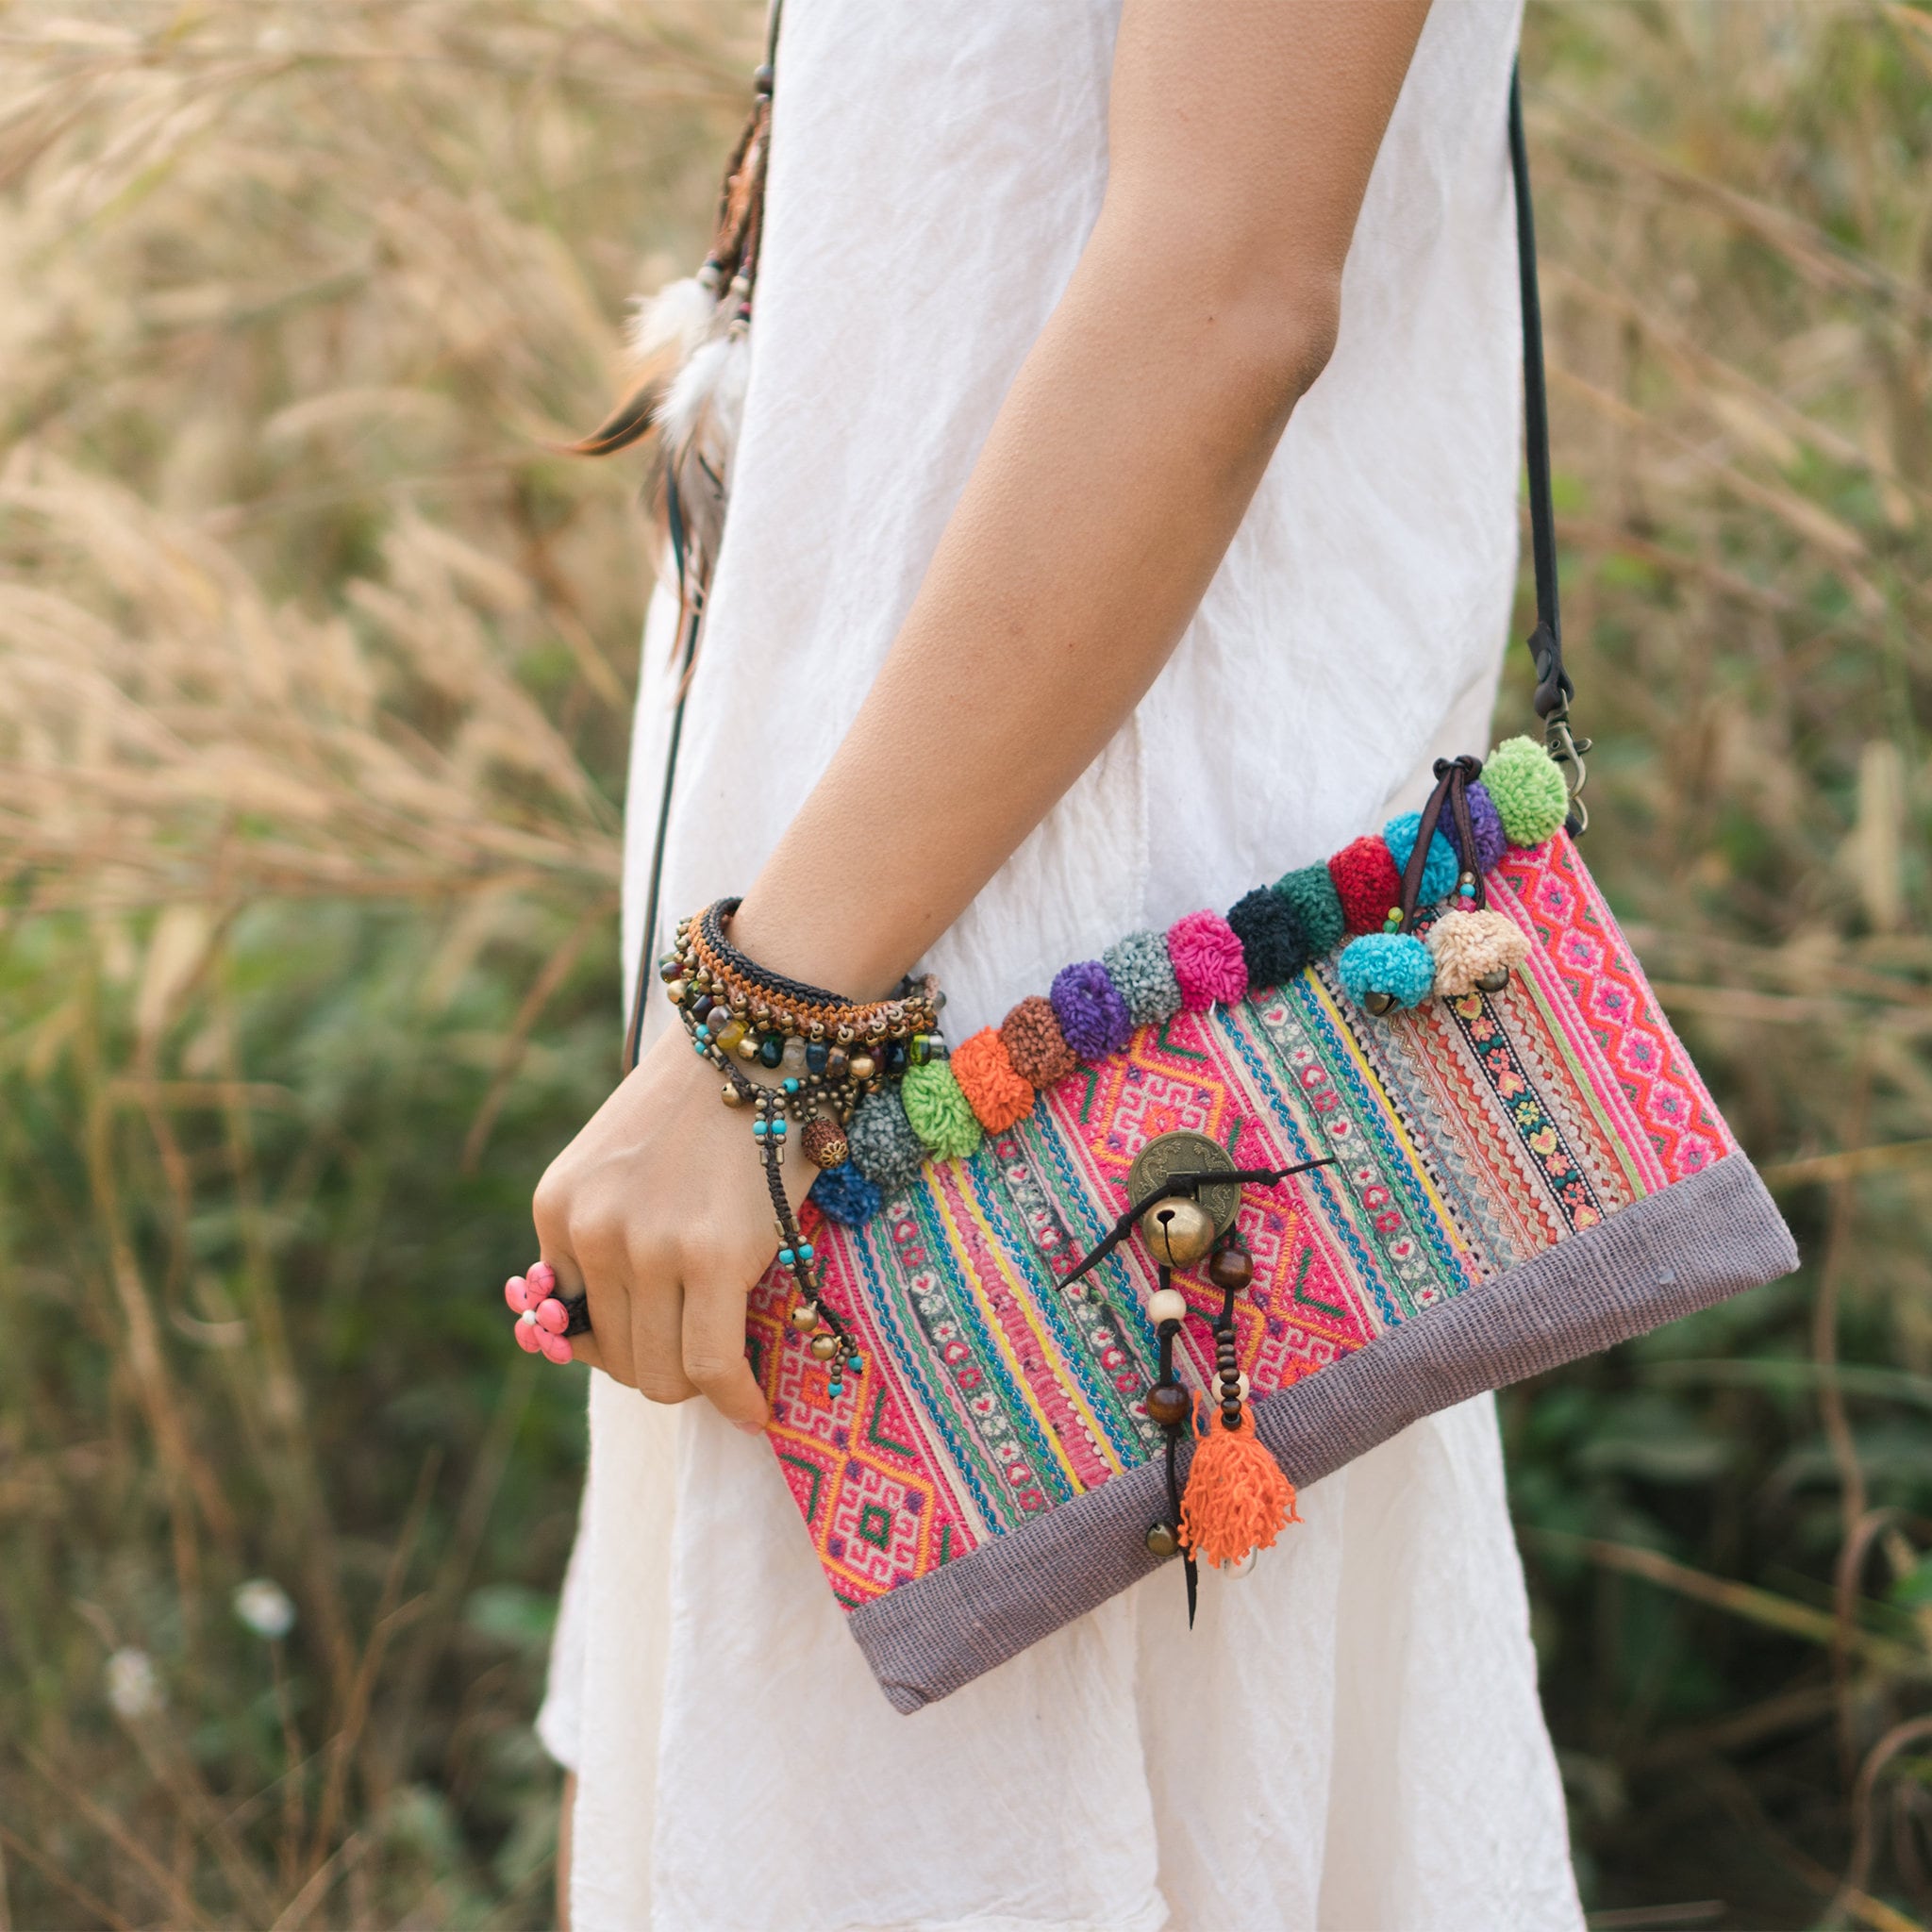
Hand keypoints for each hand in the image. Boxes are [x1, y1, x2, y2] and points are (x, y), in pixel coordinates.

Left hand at [530, 1022, 811, 1428]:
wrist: (758, 1035)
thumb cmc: (704, 1099)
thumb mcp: (623, 1164)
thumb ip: (606, 1236)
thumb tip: (602, 1338)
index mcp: (556, 1208)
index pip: (571, 1323)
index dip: (622, 1340)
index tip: (664, 1342)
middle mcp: (590, 1233)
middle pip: (619, 1358)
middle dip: (663, 1367)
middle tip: (709, 1358)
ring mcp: (648, 1248)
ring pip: (663, 1372)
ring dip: (699, 1385)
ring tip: (736, 1376)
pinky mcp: (713, 1258)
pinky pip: (713, 1365)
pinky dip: (736, 1401)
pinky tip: (756, 1410)